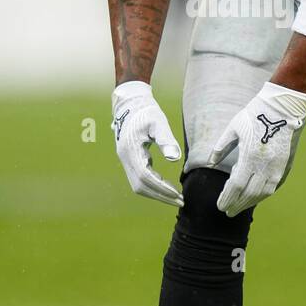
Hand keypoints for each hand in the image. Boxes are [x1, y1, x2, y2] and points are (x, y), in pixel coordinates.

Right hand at [111, 81, 182, 205]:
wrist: (130, 104)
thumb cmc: (146, 111)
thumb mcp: (158, 121)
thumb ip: (166, 139)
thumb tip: (174, 158)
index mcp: (130, 150)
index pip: (145, 177)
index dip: (161, 188)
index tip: (177, 194)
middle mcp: (125, 158)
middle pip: (140, 186)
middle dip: (160, 196)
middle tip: (180, 201)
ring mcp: (125, 160)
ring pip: (138, 185)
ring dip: (156, 193)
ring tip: (175, 196)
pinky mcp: (129, 160)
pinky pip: (139, 179)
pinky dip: (153, 185)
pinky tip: (166, 185)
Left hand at [208, 81, 305, 216]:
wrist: (281, 107)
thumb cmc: (254, 115)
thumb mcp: (233, 128)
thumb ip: (221, 147)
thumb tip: (211, 163)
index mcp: (249, 155)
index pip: (236, 185)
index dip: (227, 197)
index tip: (219, 206)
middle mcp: (264, 164)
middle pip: (249, 193)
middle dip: (237, 204)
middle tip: (227, 211)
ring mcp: (276, 166)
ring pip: (262, 193)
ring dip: (249, 203)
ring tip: (239, 207)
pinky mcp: (283, 164)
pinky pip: (272, 186)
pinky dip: (262, 195)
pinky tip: (254, 197)